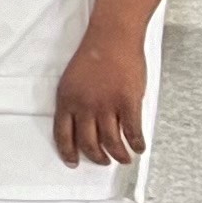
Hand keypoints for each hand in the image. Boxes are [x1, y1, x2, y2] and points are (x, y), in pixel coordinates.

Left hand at [51, 26, 147, 169]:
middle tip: (103, 162)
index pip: (63, 134)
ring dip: (117, 155)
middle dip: (96, 157)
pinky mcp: (128, 102)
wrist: (111, 39)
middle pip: (88, 142)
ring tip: (122, 159)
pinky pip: (132, 131)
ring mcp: (106, 105)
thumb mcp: (72, 81)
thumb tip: (82, 125)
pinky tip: (139, 148)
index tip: (72, 163)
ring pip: (111, 142)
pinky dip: (136, 143)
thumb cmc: (92, 57)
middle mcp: (84, 106)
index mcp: (66, 100)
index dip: (68, 152)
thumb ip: (75, 103)